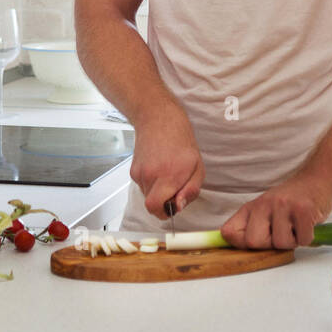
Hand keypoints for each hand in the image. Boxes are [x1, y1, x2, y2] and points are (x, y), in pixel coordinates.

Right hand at [129, 102, 203, 219]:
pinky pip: (142, 185)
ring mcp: (139, 172)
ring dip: (157, 191)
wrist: (158, 119)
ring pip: (147, 195)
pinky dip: (150, 182)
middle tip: (173, 187)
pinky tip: (158, 167)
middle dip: (163, 202)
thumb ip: (190, 191)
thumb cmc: (182, 142)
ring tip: (166, 172)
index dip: (165, 212)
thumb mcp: (198, 167)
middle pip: (151, 205)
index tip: (173, 205)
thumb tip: (178, 207)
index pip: (156, 208)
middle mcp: (151, 176)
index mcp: (169, 176)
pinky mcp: (133, 170)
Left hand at [220, 173, 331, 249]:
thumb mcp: (264, 209)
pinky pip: (303, 240)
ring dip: (293, 241)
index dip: (241, 243)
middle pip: (254, 242)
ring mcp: (283, 206)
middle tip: (282, 233)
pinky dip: (307, 237)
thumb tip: (229, 242)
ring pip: (281, 244)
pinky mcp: (303, 210)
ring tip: (296, 226)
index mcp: (251, 206)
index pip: (229, 232)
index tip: (256, 242)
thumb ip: (249, 226)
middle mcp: (264, 204)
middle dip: (270, 245)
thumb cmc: (290, 200)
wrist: (316, 179)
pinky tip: (307, 223)